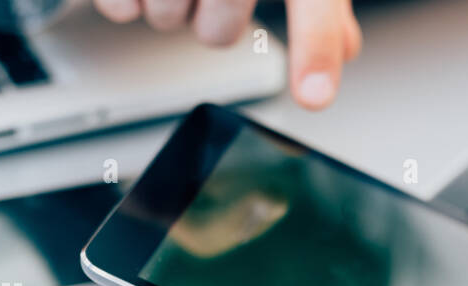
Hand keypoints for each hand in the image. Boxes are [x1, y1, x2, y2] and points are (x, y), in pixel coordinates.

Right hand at [94, 0, 360, 109]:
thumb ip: (320, 7)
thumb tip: (345, 49)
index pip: (313, 0)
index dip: (315, 48)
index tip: (313, 95)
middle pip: (218, 31)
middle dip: (214, 25)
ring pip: (167, 19)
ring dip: (170, 8)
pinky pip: (122, 8)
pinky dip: (126, 3)